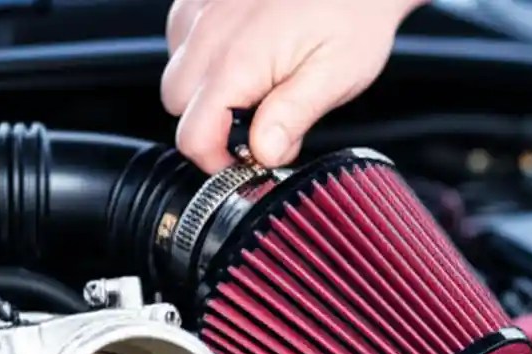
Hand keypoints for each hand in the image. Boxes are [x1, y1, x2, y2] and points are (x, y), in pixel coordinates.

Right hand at [162, 0, 424, 172]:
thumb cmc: (355, 10)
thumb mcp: (337, 74)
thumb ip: (293, 118)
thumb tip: (264, 154)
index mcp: (239, 61)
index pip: (194, 138)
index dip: (220, 161)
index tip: (248, 161)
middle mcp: (210, 31)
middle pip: (177, 107)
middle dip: (210, 125)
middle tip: (258, 123)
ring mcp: (202, 9)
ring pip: (176, 73)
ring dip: (206, 90)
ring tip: (256, 84)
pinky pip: (182, 38)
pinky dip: (204, 56)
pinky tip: (243, 55)